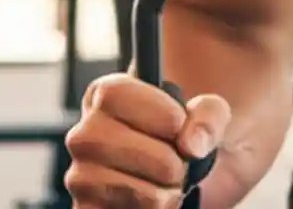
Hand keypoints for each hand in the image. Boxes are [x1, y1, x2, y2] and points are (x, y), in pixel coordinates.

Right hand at [65, 73, 230, 207]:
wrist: (198, 180)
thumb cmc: (193, 138)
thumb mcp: (211, 113)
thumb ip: (208, 115)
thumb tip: (191, 144)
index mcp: (105, 97)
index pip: (114, 94)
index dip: (156, 111)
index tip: (179, 125)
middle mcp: (85, 135)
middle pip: (116, 143)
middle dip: (165, 159)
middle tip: (178, 162)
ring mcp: (80, 176)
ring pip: (127, 186)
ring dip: (163, 191)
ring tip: (168, 183)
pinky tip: (155, 200)